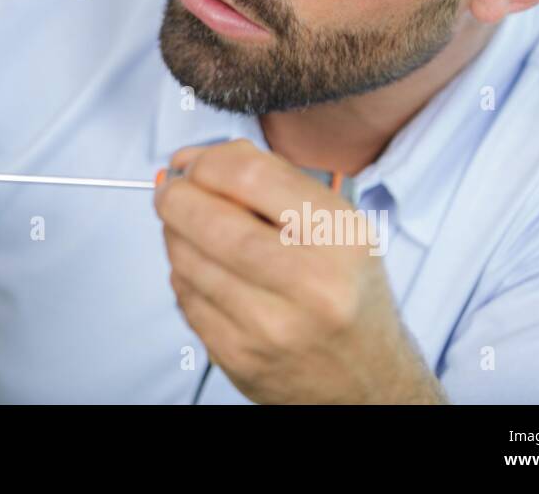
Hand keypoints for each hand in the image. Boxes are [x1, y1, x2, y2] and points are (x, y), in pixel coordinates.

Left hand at [154, 139, 445, 403]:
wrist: (367, 380)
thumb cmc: (346, 294)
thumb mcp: (337, 228)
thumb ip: (272, 183)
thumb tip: (197, 159)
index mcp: (338, 236)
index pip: (250, 175)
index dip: (206, 160)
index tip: (193, 162)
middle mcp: (311, 282)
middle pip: (211, 219)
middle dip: (176, 196)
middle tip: (171, 191)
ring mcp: (271, 325)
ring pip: (188, 259)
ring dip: (174, 235)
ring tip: (187, 229)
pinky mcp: (239, 356)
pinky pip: (186, 298)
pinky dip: (183, 275)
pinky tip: (203, 271)